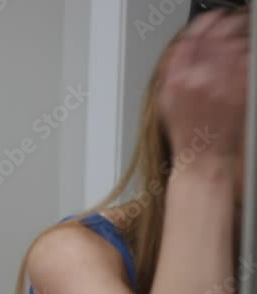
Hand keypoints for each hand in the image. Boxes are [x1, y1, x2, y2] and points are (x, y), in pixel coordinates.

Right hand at [157, 9, 248, 161]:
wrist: (202, 155)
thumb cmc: (184, 132)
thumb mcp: (165, 102)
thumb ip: (171, 73)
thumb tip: (180, 50)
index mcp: (175, 81)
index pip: (190, 40)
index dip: (202, 24)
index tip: (210, 17)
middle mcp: (197, 81)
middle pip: (214, 39)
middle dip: (225, 24)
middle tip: (231, 19)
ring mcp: (220, 86)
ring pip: (233, 47)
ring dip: (239, 36)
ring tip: (240, 32)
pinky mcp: (239, 93)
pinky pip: (246, 63)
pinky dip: (248, 53)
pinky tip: (247, 51)